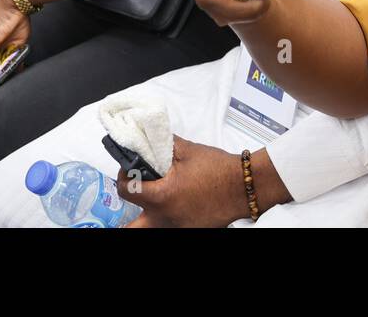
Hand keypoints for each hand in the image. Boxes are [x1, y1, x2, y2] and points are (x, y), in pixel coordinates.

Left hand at [118, 136, 247, 227]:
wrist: (244, 185)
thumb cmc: (218, 169)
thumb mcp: (186, 150)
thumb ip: (162, 144)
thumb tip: (147, 138)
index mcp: (161, 197)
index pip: (127, 191)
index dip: (123, 178)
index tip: (130, 170)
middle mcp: (166, 218)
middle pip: (131, 228)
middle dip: (125, 218)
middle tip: (133, 198)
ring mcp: (178, 227)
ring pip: (150, 228)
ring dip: (146, 217)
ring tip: (154, 200)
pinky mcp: (190, 229)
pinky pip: (169, 226)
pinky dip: (166, 217)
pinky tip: (175, 202)